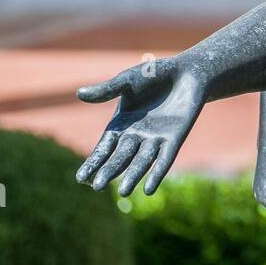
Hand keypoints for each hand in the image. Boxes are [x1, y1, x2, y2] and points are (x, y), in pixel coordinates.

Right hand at [75, 56, 205, 195]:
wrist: (186, 72)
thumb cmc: (154, 74)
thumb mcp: (127, 81)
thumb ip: (106, 90)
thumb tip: (79, 93)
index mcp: (121, 125)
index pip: (104, 148)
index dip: (94, 162)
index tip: (80, 179)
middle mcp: (136, 136)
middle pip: (120, 157)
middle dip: (109, 171)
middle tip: (97, 187)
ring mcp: (155, 139)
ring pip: (141, 162)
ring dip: (133, 176)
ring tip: (123, 192)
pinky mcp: (174, 140)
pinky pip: (164, 160)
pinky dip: (157, 173)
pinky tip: (148, 189)